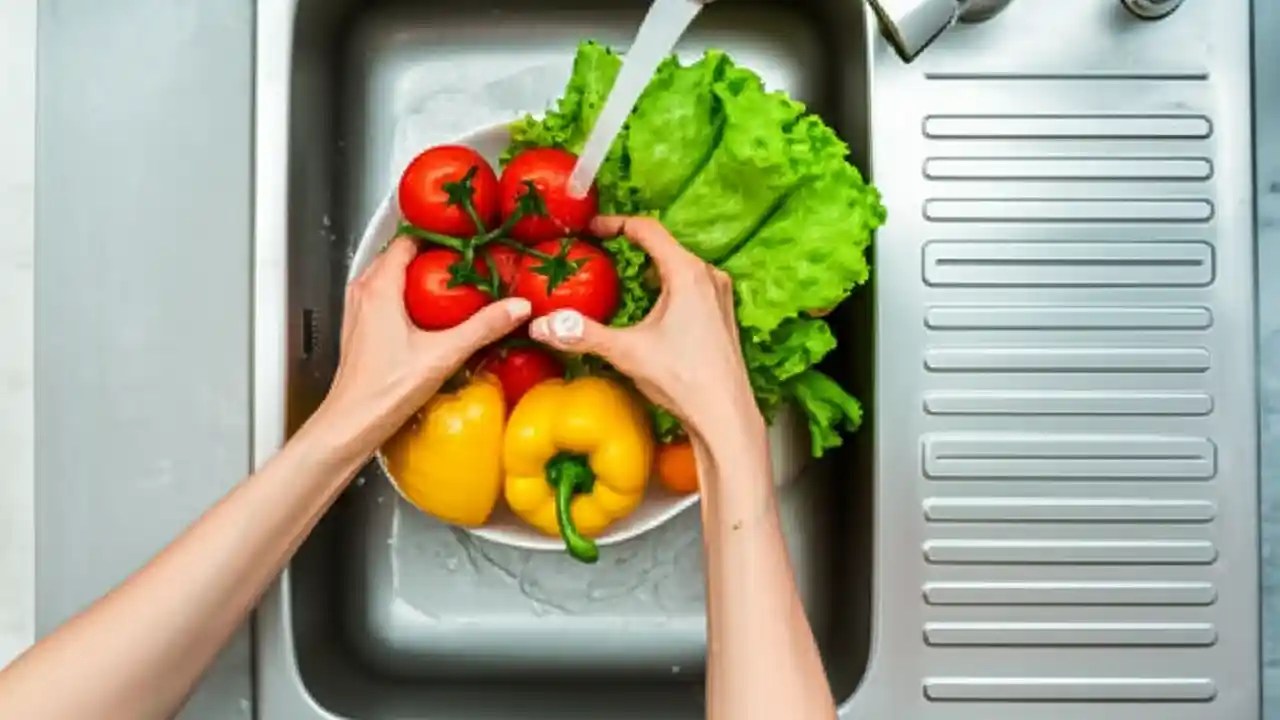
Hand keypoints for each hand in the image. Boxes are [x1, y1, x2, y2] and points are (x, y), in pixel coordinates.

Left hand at [311, 236, 530, 458]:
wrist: (352, 423)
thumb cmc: (385, 389)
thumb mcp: (443, 354)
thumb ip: (483, 327)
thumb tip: (517, 307)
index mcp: (379, 287)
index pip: (408, 240)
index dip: (438, 235)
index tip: (466, 238)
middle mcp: (364, 292)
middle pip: (401, 256)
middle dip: (433, 255)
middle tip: (468, 261)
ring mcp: (359, 310)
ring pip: (393, 277)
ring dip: (421, 277)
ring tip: (455, 284)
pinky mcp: (361, 328)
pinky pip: (386, 297)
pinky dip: (410, 296)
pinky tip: (434, 313)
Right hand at [528, 216, 761, 443]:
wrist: (725, 415)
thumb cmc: (684, 379)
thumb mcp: (627, 352)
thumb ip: (582, 334)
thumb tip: (541, 325)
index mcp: (688, 272)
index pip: (648, 229)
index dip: (616, 223)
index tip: (593, 229)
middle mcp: (709, 276)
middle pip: (664, 246)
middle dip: (631, 248)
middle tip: (601, 254)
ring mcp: (720, 295)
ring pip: (679, 267)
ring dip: (650, 268)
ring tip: (622, 279)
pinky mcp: (723, 314)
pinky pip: (692, 286)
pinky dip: (668, 286)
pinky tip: (652, 307)